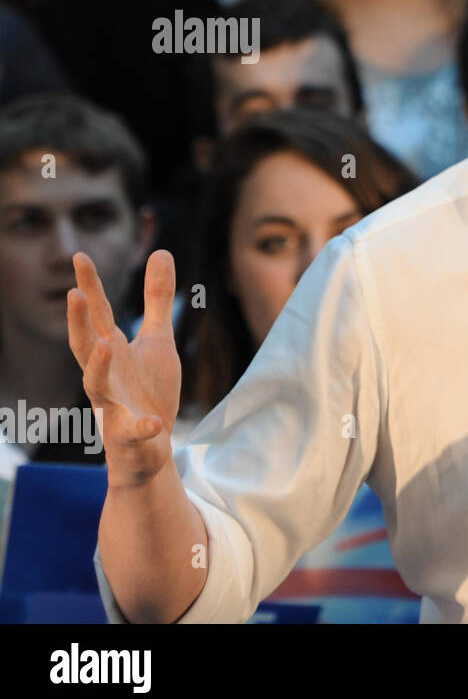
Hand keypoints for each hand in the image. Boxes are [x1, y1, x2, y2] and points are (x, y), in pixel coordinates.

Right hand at [67, 250, 180, 487]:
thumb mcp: (156, 340)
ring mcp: (114, 405)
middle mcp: (105, 375)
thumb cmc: (146, 389)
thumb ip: (156, 300)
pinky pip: (133, 431)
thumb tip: (162, 252)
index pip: (98, 316)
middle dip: (79, 322)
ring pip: (96, 387)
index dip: (89, 287)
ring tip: (104, 344)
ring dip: (97, 367)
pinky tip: (151, 423)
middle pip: (86, 346)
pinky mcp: (130, 434)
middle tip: (74, 294)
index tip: (79, 256)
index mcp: (112, 352)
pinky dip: (141, 426)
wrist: (149, 446)